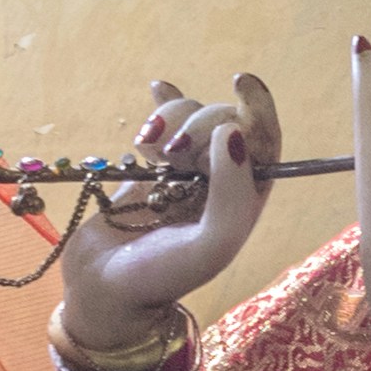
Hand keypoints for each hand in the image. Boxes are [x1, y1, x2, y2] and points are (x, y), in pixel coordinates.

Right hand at [56, 68, 278, 357]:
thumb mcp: (212, 243)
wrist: (105, 288)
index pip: (265, 140)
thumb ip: (232, 192)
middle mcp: (221, 181)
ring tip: (147, 147)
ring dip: (173, 118)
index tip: (239, 82)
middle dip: (200, 123)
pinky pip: (165, 122)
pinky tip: (156, 90)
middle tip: (172, 154)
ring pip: (192, 118)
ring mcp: (184, 170)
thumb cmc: (164, 274)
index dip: (258, 107)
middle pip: (225, 122)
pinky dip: (162, 106)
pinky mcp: (150, 166)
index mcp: (246, 199)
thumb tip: (233, 131)